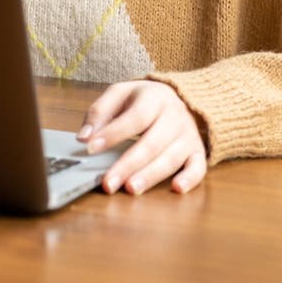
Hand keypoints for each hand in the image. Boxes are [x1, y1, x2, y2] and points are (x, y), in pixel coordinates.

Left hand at [77, 80, 206, 195]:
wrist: (179, 97)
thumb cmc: (143, 99)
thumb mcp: (120, 94)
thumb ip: (99, 112)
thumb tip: (84, 138)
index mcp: (153, 97)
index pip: (134, 118)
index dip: (113, 134)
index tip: (91, 148)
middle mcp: (174, 116)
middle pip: (151, 143)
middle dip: (128, 165)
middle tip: (108, 183)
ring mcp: (188, 135)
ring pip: (171, 158)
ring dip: (151, 175)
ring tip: (131, 189)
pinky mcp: (197, 151)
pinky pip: (198, 167)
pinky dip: (190, 179)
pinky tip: (176, 188)